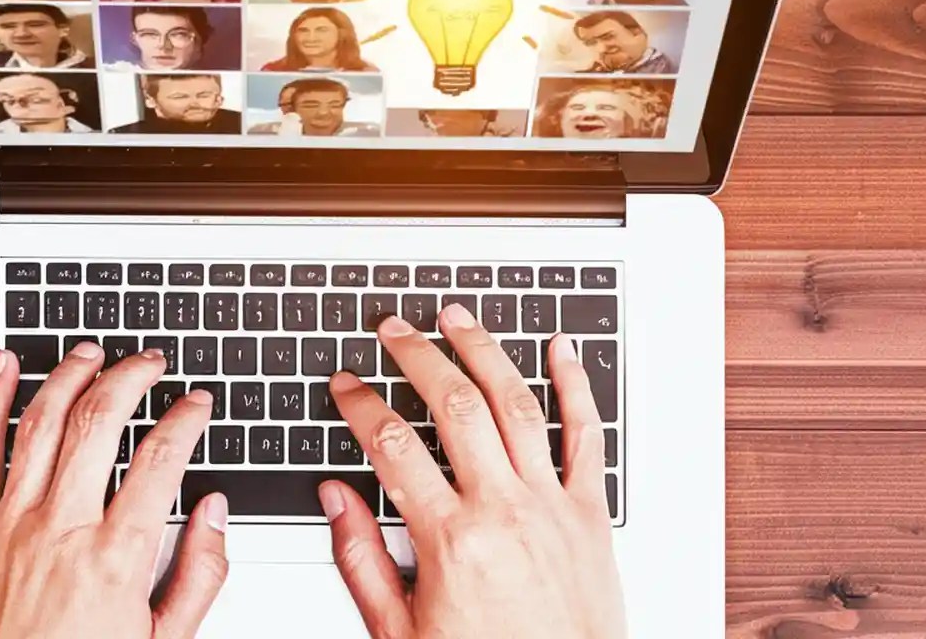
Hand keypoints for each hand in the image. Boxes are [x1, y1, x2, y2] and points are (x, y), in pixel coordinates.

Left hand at [0, 342, 229, 638]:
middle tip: (148, 363)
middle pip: (99, 422)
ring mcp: (7, 525)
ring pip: (40, 423)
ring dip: (69, 374)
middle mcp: (59, 530)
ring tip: (90, 352)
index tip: (195, 404)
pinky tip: (3, 368)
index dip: (185, 419)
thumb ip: (199, 576)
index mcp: (114, 558)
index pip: (160, 460)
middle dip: (131, 377)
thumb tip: (215, 515)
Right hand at [319, 305, 626, 637]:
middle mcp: (503, 511)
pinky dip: (576, 385)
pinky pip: (587, 435)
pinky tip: (561, 350)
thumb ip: (361, 559)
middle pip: (454, 407)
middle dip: (416, 357)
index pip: (392, 447)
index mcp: (450, 540)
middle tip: (392, 331)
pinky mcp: (590, 513)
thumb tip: (335, 499)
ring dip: (483, 352)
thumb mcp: (400, 629)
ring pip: (516, 405)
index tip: (346, 386)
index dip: (360, 405)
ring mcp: (552, 506)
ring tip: (456, 318)